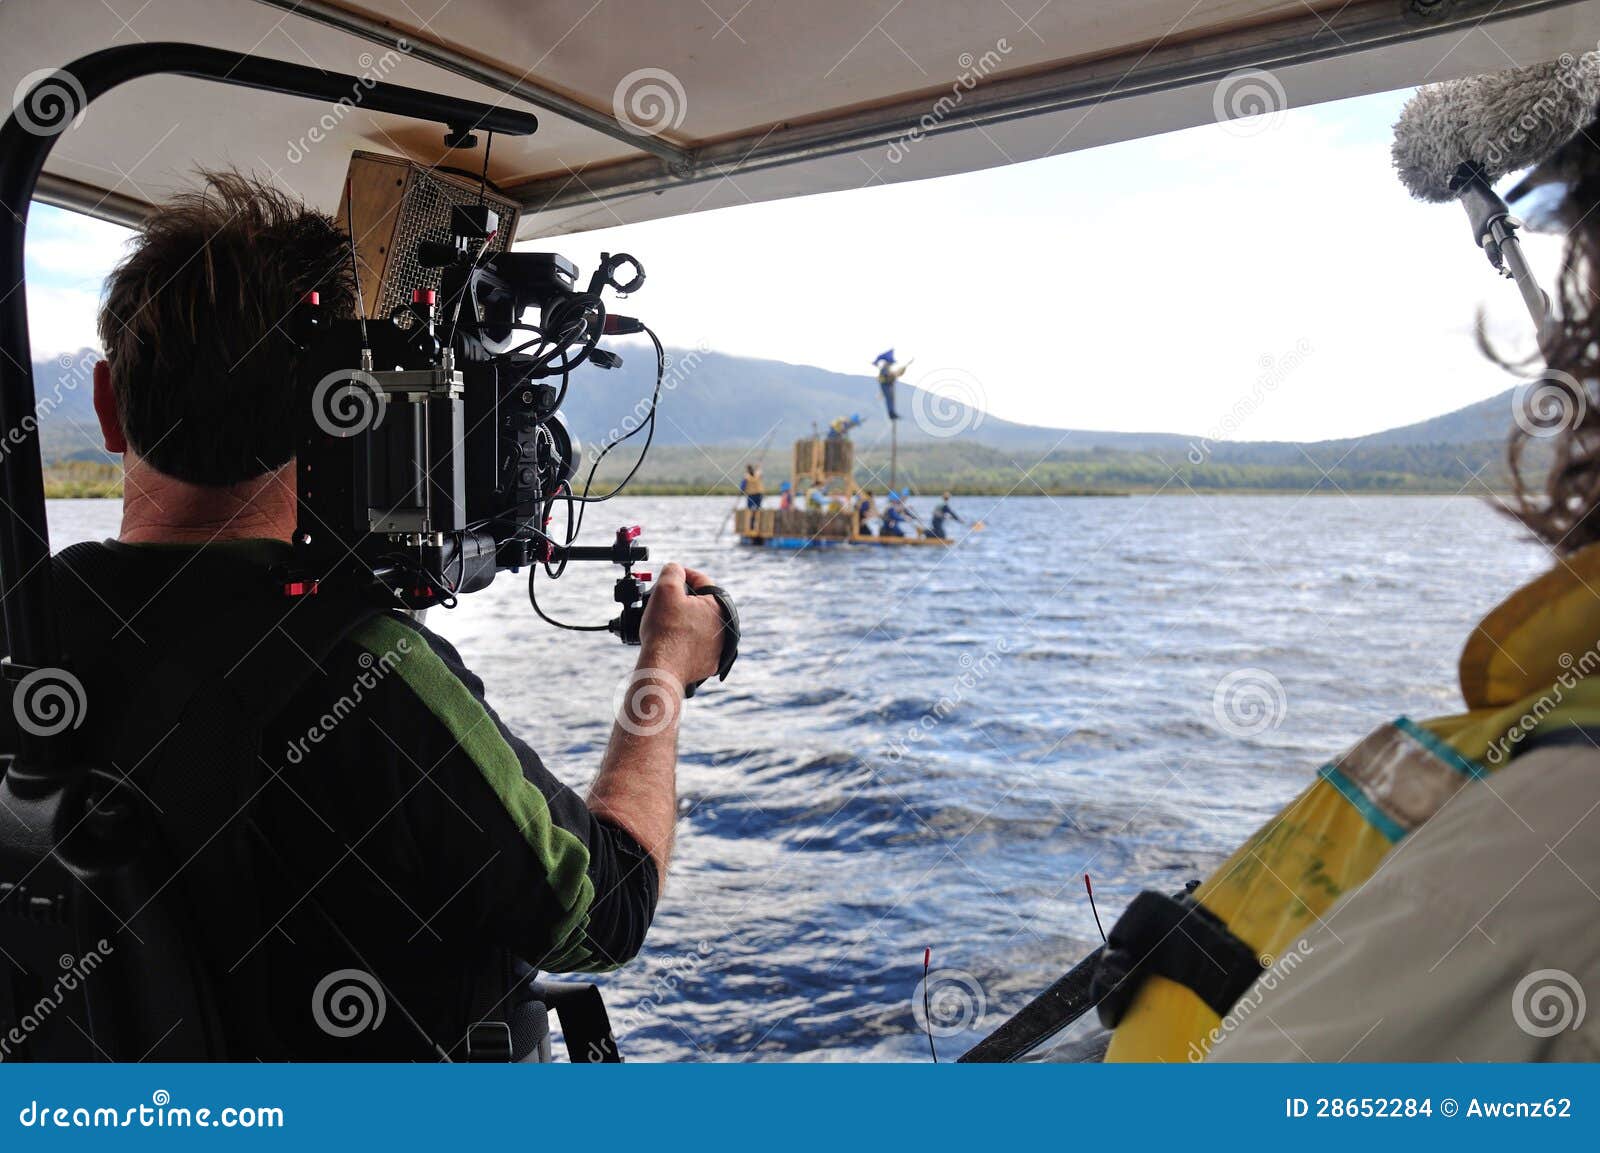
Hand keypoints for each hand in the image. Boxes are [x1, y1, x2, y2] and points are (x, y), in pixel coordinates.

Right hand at [638, 563, 723, 687]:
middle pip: (701, 604)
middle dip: (683, 601)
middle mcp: (723, 628)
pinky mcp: (709, 664)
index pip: (701, 581)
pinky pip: (696, 646)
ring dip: (685, 621)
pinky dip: (685, 642)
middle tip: (665, 602)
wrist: (662, 669)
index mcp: (718, 606)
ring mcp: (718, 648)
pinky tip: (671, 641)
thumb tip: (676, 569)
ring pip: (699, 626)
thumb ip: (673, 571)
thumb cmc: (665, 630)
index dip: (682, 575)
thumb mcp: (665, 589)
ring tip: (666, 622)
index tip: (669, 578)